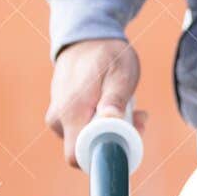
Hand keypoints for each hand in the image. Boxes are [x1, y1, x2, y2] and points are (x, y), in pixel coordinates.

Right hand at [45, 38, 146, 166]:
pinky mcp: (62, 116)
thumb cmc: (107, 55)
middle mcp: (59, 120)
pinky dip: (103, 123)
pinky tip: (116, 106)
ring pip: (88, 140)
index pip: (77, 157)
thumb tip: (110, 121)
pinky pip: (84, 130)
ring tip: (130, 106)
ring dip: (113, 130)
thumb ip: (115, 98)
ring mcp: (58, 118)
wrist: (85, 38)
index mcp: (71, 112)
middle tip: (138, 118)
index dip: (104, 154)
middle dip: (116, 140)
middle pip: (88, 150)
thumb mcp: (120, 73)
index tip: (127, 138)